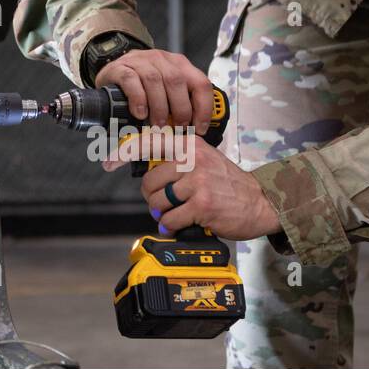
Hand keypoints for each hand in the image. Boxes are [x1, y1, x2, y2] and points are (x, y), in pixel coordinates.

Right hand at [94, 48, 215, 134]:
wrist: (113, 73)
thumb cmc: (143, 87)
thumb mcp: (166, 91)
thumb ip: (180, 104)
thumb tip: (196, 131)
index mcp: (179, 64)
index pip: (200, 83)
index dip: (203, 108)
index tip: (199, 128)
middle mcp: (161, 59)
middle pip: (177, 81)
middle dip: (180, 109)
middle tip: (178, 128)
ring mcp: (139, 61)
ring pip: (154, 80)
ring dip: (159, 106)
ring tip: (158, 125)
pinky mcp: (119, 67)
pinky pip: (131, 80)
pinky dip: (138, 99)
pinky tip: (140, 113)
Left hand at [103, 133, 281, 240]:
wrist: (261, 203)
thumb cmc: (229, 184)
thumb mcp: (204, 160)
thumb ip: (178, 160)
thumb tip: (145, 169)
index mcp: (190, 145)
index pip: (148, 143)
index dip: (123, 153)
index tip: (107, 163)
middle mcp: (192, 159)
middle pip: (149, 181)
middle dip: (152, 197)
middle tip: (166, 203)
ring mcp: (197, 182)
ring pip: (158, 202)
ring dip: (163, 213)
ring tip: (177, 213)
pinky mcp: (201, 205)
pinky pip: (170, 219)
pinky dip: (173, 226)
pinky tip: (184, 224)